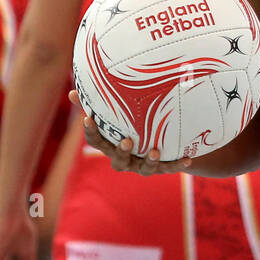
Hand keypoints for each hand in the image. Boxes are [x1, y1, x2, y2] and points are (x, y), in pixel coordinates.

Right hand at [69, 89, 191, 175]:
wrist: (157, 147)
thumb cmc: (127, 127)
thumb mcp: (112, 117)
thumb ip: (93, 105)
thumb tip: (71, 91)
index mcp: (110, 146)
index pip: (96, 140)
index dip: (91, 131)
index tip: (87, 119)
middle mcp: (124, 159)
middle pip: (119, 160)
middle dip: (122, 152)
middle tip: (127, 141)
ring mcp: (141, 166)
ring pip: (144, 168)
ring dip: (150, 161)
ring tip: (155, 151)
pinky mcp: (160, 168)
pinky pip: (169, 168)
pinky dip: (177, 164)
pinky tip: (188, 159)